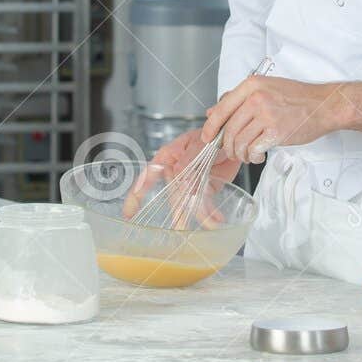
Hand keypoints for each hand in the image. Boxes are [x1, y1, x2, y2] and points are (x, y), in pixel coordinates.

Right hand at [122, 128, 240, 220]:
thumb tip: (180, 175)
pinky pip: (205, 203)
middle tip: (179, 227)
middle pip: (173, 195)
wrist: (231, 138)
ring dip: (198, 214)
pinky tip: (217, 219)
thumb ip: (189, 160)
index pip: (148, 175)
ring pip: (189, 202)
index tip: (129, 212)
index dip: (137, 194)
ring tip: (207, 225)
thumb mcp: (199, 143)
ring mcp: (190, 182)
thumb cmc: (210, 133)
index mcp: (168, 157)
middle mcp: (176, 172)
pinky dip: (212, 212)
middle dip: (178, 212)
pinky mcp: (205, 189)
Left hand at [201, 75, 341, 162]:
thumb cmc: (296, 98)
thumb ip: (237, 99)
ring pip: (239, 142)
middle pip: (228, 129)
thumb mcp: (265, 89)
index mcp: (251, 85)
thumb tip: (211, 112)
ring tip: (248, 155)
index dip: (210, 128)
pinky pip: (253, 149)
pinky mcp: (276, 132)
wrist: (324, 105)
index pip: (221, 109)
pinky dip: (253, 157)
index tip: (207, 138)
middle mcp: (256, 98)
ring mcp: (266, 115)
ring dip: (241, 154)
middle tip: (233, 151)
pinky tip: (259, 155)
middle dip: (227, 146)